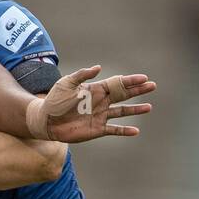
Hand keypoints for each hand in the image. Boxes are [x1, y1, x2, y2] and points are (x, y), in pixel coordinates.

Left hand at [33, 65, 154, 142]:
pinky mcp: (97, 129)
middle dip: (138, 91)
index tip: (144, 78)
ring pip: (122, 112)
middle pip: (123, 95)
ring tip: (149, 107)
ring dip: (135, 110)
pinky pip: (114, 129)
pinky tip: (136, 131)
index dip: (130, 81)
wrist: (46, 120)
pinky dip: (124, 131)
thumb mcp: (66, 83)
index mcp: (95, 89)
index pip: (117, 83)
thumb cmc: (54, 100)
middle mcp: (100, 102)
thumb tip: (99, 68)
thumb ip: (82, 75)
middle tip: (152, 86)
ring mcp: (100, 116)